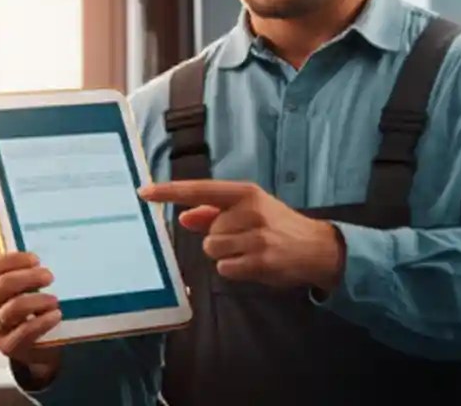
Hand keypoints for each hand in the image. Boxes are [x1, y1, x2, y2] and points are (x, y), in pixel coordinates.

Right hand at [0, 218, 62, 382]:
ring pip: (12, 309)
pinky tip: (56, 315)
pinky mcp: (8, 347)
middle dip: (28, 278)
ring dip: (37, 301)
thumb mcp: (16, 279)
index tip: (36, 259)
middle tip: (49, 276)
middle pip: (2, 286)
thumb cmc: (25, 305)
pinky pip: (23, 333)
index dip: (14, 260)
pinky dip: (42, 322)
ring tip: (55, 300)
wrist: (36, 344)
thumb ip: (0, 254)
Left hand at [139, 180, 344, 291]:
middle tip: (246, 238)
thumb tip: (183, 217)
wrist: (316, 247)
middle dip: (219, 239)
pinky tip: (254, 264)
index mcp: (244, 193)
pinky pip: (225, 268)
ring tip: (250, 251)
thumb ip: (213, 212)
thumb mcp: (248, 210)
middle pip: (207, 231)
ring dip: (226, 255)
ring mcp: (256, 235)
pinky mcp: (261, 260)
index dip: (169, 192)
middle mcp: (249, 210)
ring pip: (213, 250)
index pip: (199, 189)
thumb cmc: (276, 226)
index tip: (144, 192)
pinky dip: (234, 270)